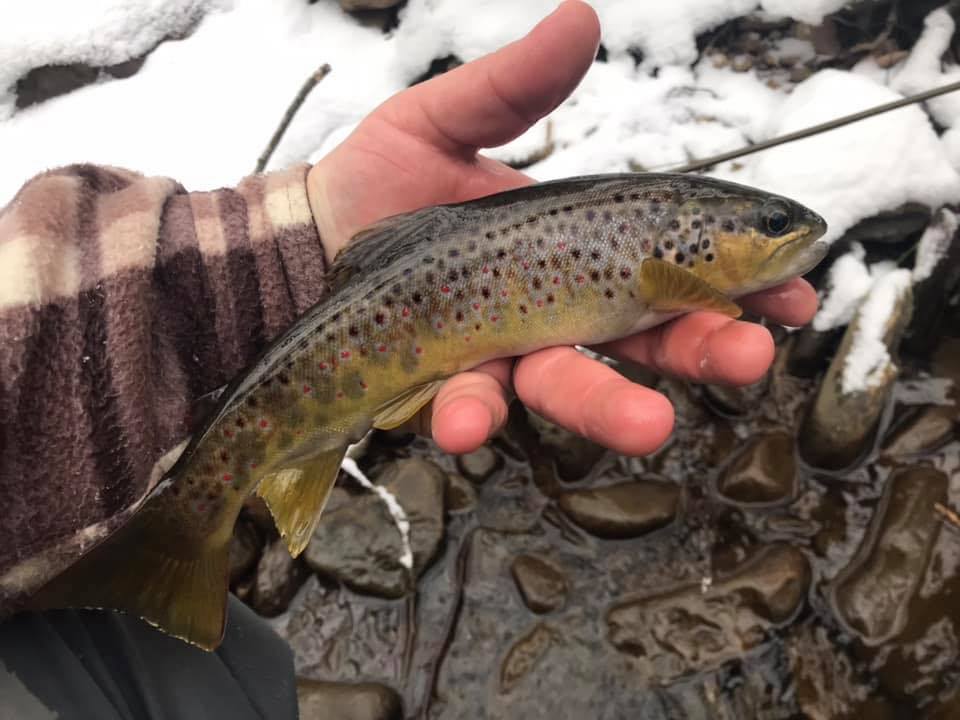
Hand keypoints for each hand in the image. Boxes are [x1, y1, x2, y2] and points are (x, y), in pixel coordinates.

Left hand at [306, 0, 818, 455]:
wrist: (307, 239)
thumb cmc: (381, 179)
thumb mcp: (443, 120)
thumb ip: (513, 87)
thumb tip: (580, 16)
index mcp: (576, 242)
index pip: (672, 263)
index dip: (734, 281)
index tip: (793, 291)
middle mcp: (555, 305)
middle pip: (642, 336)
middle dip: (700, 350)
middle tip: (750, 356)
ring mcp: (505, 350)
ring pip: (571, 384)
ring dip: (610, 405)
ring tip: (651, 424)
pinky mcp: (451, 380)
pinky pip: (473, 406)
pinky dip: (475, 414)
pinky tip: (465, 417)